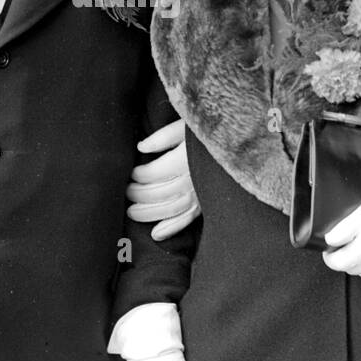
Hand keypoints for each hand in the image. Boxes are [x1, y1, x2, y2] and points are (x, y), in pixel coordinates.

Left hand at [128, 118, 200, 239]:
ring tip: (131, 212)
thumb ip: (162, 137)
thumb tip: (141, 147)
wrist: (233, 140)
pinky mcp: (205, 203)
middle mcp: (192, 179)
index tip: (131, 173)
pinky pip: (187, 219)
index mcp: (184, 159)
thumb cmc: (205, 132)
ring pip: (170, 209)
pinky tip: (155, 234)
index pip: (153, 173)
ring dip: (149, 213)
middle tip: (126, 192)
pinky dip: (171, 228)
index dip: (138, 175)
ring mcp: (199, 193)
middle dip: (139, 195)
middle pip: (159, 193)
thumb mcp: (184, 126)